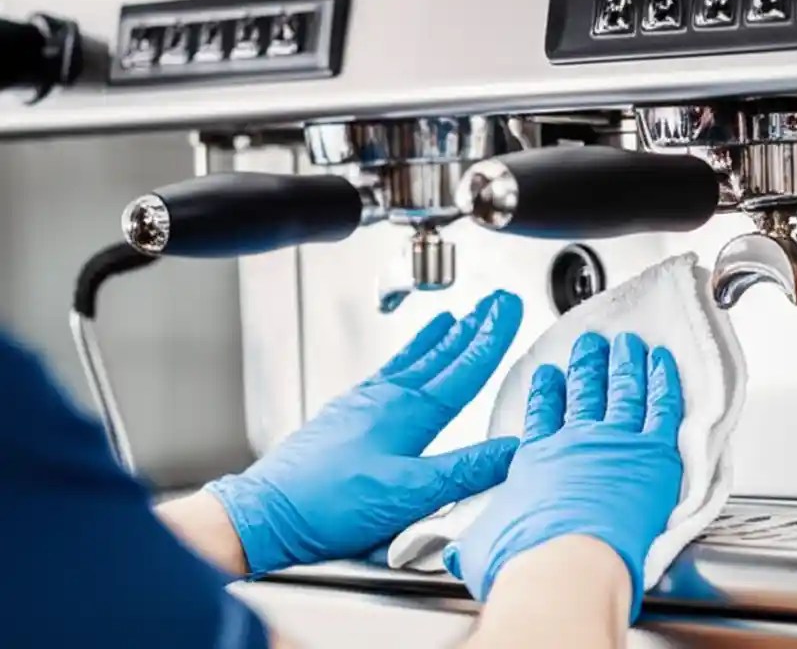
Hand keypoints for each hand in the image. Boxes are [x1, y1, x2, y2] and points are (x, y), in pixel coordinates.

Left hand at [205, 290, 523, 573]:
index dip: (492, 337)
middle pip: (440, 355)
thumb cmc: (330, 506)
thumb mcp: (411, 495)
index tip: (509, 309)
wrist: (265, 513)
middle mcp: (386, 398)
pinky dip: (404, 361)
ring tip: (453, 319)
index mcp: (410, 412)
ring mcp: (361, 405)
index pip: (464, 367)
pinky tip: (403, 366)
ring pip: (411, 362)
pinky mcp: (343, 419)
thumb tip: (512, 451)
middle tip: (494, 303)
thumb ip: (465, 471)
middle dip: (472, 328)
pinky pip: (386, 376)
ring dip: (437, 340)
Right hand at [444, 332, 684, 621]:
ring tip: (627, 344)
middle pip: (585, 393)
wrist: (564, 564)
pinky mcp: (652, 453)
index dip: (546, 393)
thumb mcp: (481, 547)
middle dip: (588, 365)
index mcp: (538, 460)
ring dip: (625, 364)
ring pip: (623, 391)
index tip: (548, 375)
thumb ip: (470, 543)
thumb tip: (450, 552)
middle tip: (591, 344)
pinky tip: (662, 363)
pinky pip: (661, 406)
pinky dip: (662, 380)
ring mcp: (615, 443)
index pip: (542, 415)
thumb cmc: (524, 560)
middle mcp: (576, 443)